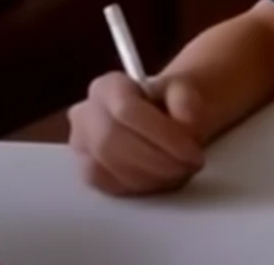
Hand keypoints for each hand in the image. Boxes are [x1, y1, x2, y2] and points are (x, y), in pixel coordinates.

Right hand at [67, 72, 205, 195]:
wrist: (162, 116)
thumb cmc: (168, 102)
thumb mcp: (184, 90)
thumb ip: (186, 100)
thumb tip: (188, 124)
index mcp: (107, 86)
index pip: (126, 109)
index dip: (161, 133)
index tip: (193, 151)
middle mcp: (85, 115)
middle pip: (111, 141)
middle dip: (156, 160)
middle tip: (190, 167)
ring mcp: (81, 146)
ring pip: (107, 167)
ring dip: (151, 176)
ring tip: (182, 173)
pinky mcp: (88, 174)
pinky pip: (108, 187)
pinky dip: (141, 186)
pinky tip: (164, 180)